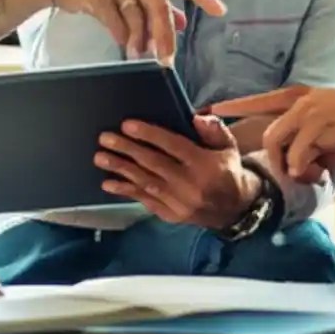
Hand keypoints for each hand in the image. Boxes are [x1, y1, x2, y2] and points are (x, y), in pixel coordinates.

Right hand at [51, 0, 225, 64]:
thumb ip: (159, 2)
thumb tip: (182, 22)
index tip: (220, 11)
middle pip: (158, 6)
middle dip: (164, 37)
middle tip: (168, 62)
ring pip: (136, 17)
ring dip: (140, 41)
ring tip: (142, 56)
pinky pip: (115, 21)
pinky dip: (121, 36)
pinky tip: (124, 45)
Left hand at [95, 115, 260, 229]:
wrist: (234, 209)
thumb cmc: (226, 170)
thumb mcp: (228, 146)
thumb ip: (214, 130)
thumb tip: (195, 118)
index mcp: (204, 164)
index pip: (173, 146)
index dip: (150, 135)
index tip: (127, 125)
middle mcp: (190, 184)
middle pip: (154, 164)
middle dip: (127, 150)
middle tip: (105, 138)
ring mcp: (179, 202)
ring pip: (145, 183)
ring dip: (121, 169)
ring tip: (100, 158)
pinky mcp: (172, 215)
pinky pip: (145, 201)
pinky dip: (126, 191)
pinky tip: (108, 183)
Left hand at [211, 85, 334, 181]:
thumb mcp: (323, 121)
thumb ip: (305, 139)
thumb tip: (293, 165)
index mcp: (296, 97)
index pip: (258, 101)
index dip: (235, 106)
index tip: (212, 109)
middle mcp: (297, 102)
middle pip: (269, 134)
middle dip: (273, 159)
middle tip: (286, 172)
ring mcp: (305, 112)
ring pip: (280, 144)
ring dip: (289, 164)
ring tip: (306, 173)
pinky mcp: (316, 124)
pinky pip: (298, 154)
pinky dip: (303, 166)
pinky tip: (317, 171)